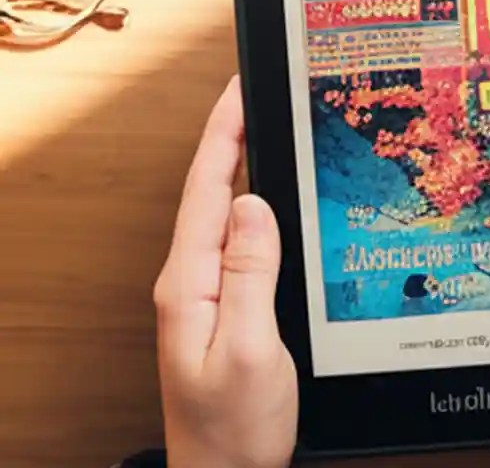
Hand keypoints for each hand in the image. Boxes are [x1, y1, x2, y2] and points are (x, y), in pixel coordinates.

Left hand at [153, 77, 297, 467]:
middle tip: (258, 94)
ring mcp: (202, 295)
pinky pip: (236, 243)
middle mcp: (188, 282)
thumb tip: (253, 204)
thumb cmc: (234, 428)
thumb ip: (249, 274)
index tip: (241, 89)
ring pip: (222, 215)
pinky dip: (253, 207)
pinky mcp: (220, 308)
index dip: (224, 135)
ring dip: (241, 168)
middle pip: (210, 193)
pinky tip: (273, 201)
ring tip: (265, 130)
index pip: (207, 191)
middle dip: (231, 137)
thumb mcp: (252, 349)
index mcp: (189, 284)